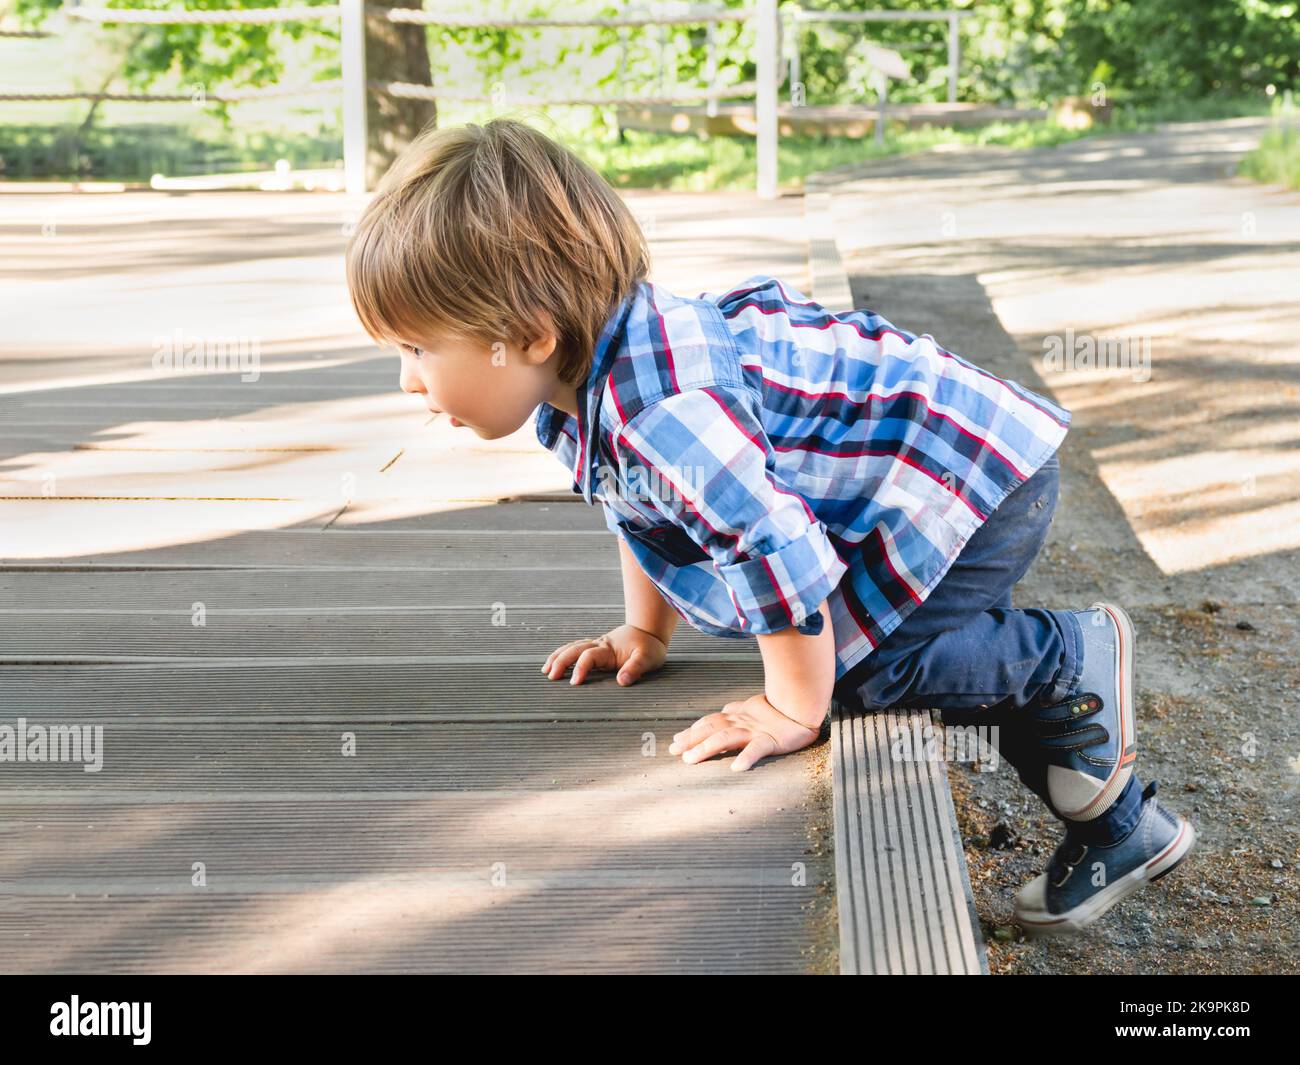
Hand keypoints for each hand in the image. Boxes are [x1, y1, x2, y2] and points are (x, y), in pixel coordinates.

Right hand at [541, 624, 667, 685]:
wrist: (649, 631)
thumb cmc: (649, 647)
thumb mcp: (648, 658)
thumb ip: (635, 669)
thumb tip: (622, 681)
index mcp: (609, 649)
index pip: (589, 657)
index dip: (581, 668)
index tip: (574, 683)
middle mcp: (599, 645)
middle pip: (574, 650)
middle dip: (561, 662)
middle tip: (551, 676)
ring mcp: (596, 645)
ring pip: (572, 647)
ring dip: (558, 657)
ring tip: (546, 670)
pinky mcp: (596, 648)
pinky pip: (575, 649)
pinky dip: (563, 654)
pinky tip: (555, 662)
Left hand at [668, 692, 824, 771]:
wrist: (805, 707)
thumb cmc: (779, 710)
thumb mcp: (752, 708)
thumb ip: (736, 711)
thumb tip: (721, 711)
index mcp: (737, 716)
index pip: (709, 722)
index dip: (692, 731)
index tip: (676, 742)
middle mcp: (742, 722)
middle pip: (711, 729)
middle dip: (691, 740)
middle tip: (674, 751)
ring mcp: (755, 730)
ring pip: (726, 737)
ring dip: (707, 748)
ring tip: (691, 759)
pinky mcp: (772, 740)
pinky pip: (758, 749)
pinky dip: (747, 758)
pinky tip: (736, 768)